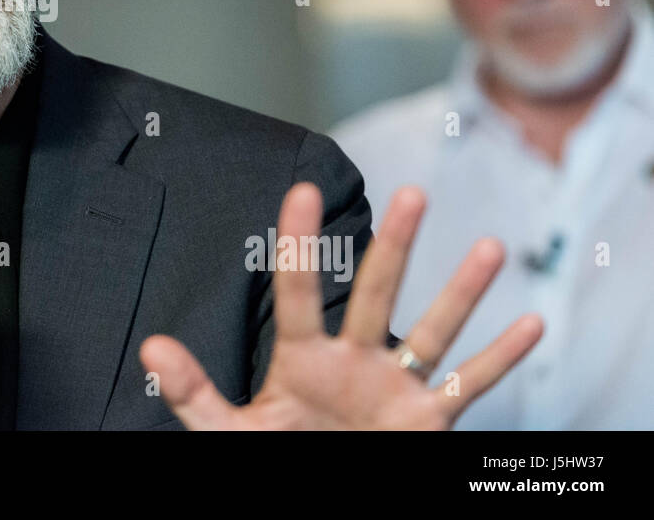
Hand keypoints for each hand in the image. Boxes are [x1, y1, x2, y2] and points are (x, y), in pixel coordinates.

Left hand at [139, 182, 543, 428]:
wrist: (316, 490)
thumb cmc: (276, 455)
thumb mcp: (227, 430)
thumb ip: (192, 391)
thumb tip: (149, 348)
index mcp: (303, 358)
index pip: (298, 291)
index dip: (298, 243)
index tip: (300, 189)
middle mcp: (354, 362)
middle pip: (377, 295)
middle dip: (394, 247)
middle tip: (411, 193)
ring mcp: (394, 389)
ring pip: (433, 331)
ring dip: (461, 292)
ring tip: (490, 246)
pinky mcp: (425, 423)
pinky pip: (468, 387)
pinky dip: (499, 360)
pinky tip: (530, 325)